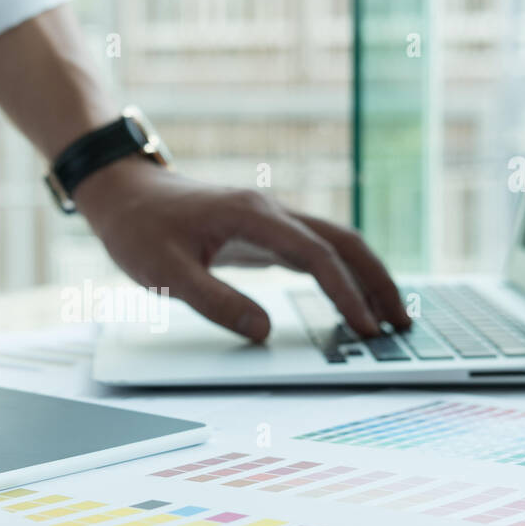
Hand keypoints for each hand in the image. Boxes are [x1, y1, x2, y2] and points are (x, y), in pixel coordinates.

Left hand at [76, 160, 410, 340]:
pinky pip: (316, 251)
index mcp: (253, 216)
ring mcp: (271, 220)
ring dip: (366, 277)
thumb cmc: (140, 228)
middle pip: (344, 242)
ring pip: (336, 243)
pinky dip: (341, 274)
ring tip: (389, 318)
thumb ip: (215, 303)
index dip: (346, 293)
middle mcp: (271, 212)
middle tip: (401, 325)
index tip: (365, 327)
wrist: (123, 193)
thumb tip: (264, 332)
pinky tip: (351, 300)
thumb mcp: (166, 274)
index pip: (317, 256)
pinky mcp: (264, 232)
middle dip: (378, 282)